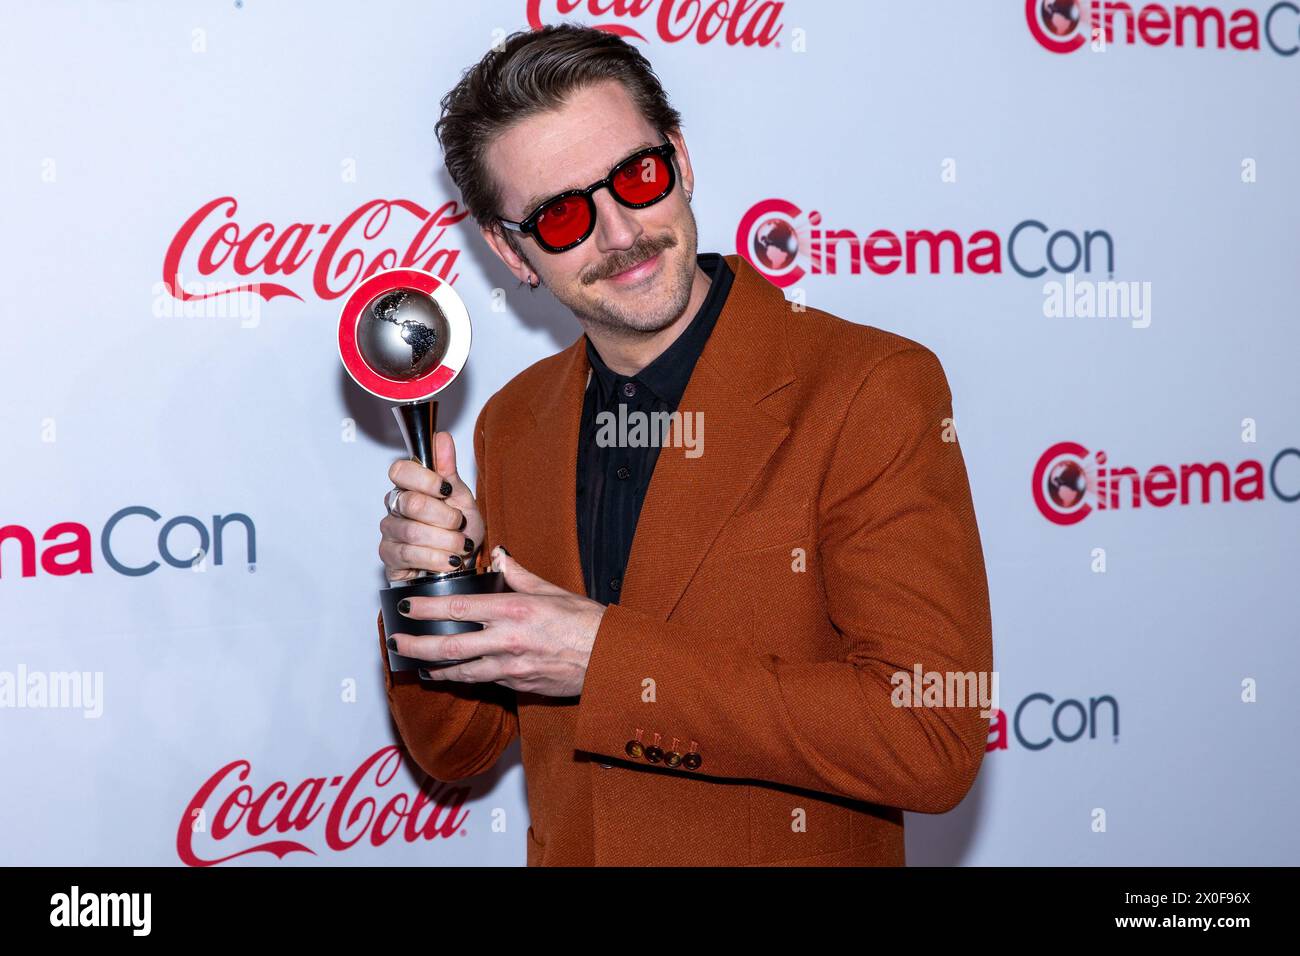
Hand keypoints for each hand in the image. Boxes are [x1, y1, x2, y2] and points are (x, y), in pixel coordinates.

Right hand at [379, 430, 484, 581]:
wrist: (460, 563)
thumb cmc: (460, 530)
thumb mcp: (462, 498)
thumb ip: (449, 470)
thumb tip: (441, 438)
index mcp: (410, 486)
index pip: (400, 471)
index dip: (425, 480)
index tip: (446, 490)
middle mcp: (395, 506)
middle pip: (411, 502)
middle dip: (444, 516)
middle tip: (459, 524)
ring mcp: (390, 531)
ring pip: (411, 531)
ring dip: (444, 541)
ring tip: (460, 546)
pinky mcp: (389, 556)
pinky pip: (408, 554)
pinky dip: (435, 558)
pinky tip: (449, 561)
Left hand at [386, 547, 606, 697]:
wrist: (611, 660)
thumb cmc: (586, 622)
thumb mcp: (551, 590)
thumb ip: (518, 574)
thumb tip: (498, 555)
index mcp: (515, 610)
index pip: (458, 609)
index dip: (427, 609)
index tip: (407, 606)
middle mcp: (508, 641)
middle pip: (449, 647)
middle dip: (416, 646)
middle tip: (394, 642)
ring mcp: (511, 668)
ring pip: (461, 671)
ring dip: (434, 668)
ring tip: (415, 664)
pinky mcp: (518, 686)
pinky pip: (483, 681)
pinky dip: (462, 678)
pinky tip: (449, 676)